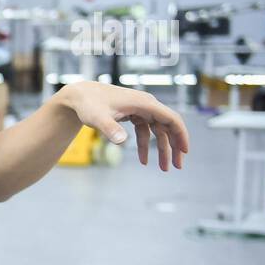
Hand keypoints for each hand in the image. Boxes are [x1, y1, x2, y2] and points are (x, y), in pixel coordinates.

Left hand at [58, 81, 189, 170]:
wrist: (79, 95)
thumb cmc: (88, 104)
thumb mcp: (98, 118)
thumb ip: (110, 129)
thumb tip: (121, 142)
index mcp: (144, 103)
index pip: (171, 119)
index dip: (181, 135)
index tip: (184, 152)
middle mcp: (146, 105)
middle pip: (168, 126)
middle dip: (174, 147)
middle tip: (177, 166)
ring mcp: (140, 109)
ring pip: (158, 131)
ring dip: (162, 149)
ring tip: (164, 168)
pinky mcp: (133, 114)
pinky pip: (145, 132)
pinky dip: (146, 146)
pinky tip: (144, 160)